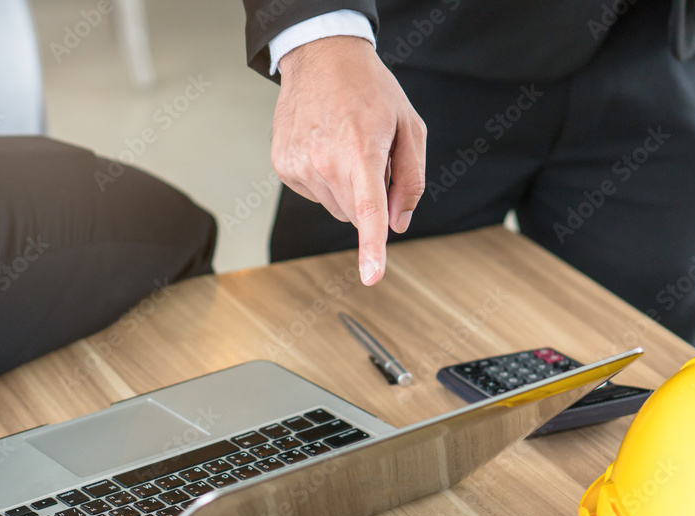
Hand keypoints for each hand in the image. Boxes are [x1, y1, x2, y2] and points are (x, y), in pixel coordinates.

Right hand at [272, 36, 426, 284]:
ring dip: (346, 187)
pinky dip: (324, 179)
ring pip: (335, 206)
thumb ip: (411, 179)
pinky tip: (324, 147)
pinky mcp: (284, 166)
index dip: (371, 248)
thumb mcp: (409, 126)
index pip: (368, 211)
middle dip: (369, 195)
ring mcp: (299, 166)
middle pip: (355, 213)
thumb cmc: (370, 90)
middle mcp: (325, 163)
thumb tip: (399, 223)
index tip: (371, 276)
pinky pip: (314, 193)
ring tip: (344, 145)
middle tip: (370, 155)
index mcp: (360, 151)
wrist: (321, 58)